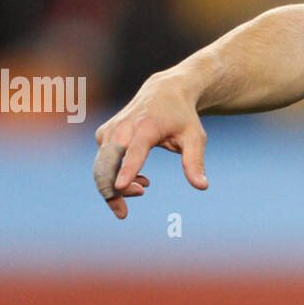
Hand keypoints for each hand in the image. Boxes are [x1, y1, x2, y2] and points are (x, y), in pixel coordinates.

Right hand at [93, 76, 207, 218]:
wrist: (164, 92)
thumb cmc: (182, 117)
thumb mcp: (195, 138)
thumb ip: (195, 162)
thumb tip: (202, 186)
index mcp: (146, 127)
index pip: (134, 152)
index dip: (126, 171)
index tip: (120, 188)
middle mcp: (122, 128)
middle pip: (108, 166)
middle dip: (113, 193)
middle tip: (125, 212)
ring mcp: (109, 131)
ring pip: (101, 169)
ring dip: (116, 189)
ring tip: (145, 187)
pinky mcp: (103, 135)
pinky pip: (102, 165)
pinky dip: (115, 178)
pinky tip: (140, 177)